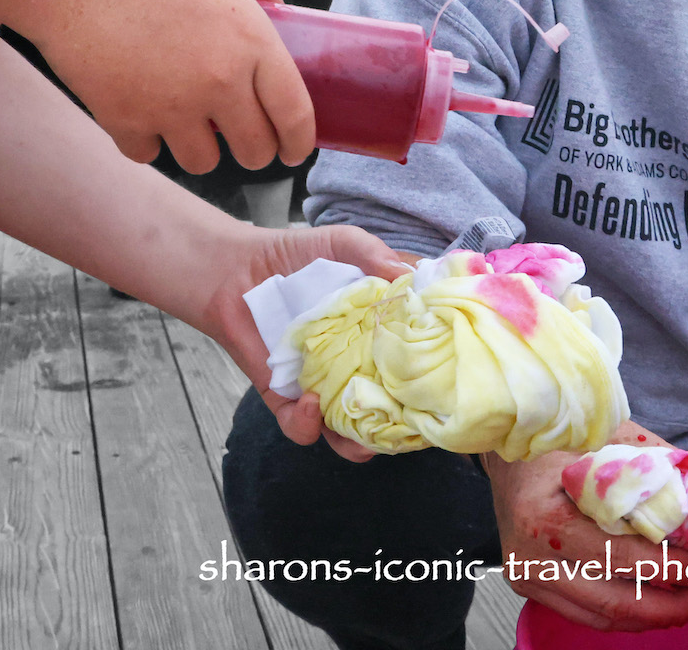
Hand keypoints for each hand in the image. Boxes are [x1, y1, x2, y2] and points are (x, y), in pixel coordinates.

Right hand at [31, 0, 311, 172]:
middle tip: (240, 133)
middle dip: (253, 148)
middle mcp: (218, 84)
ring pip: (203, 163)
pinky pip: (148, 154)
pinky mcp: (123, 120)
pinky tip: (142, 111)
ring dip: (201, 147)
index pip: (294, 115)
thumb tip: (277, 3)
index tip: (294, 148)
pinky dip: (147, 140)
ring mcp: (169, 108)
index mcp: (251, 41)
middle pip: (254, 152)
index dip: (299, 141)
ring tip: (187, 119)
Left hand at [197, 222, 414, 463]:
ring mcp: (322, 385)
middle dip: (405, 424)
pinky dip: (308, 424)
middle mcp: (356, 367)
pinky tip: (311, 402)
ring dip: (361, 444)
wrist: (236, 267)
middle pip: (390, 408)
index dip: (434, 377)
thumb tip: (409, 275)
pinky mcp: (284, 397)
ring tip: (366, 437)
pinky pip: (300, 427)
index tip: (450, 379)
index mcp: (379, 335)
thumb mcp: (341, 243)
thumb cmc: (295, 255)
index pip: (414, 364)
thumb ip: (372, 254)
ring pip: (349, 434)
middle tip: (416, 420)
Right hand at [485, 437, 687, 632]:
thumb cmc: (555, 440)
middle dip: (672, 605)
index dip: (673, 568)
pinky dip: (627, 613)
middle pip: (613, 601)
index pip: (621, 558)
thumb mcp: (604, 439)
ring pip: (602, 616)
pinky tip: (658, 602)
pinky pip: (586, 613)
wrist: (504, 451)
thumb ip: (651, 466)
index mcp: (545, 519)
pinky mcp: (530, 586)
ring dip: (653, 616)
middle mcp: (531, 558)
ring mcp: (527, 577)